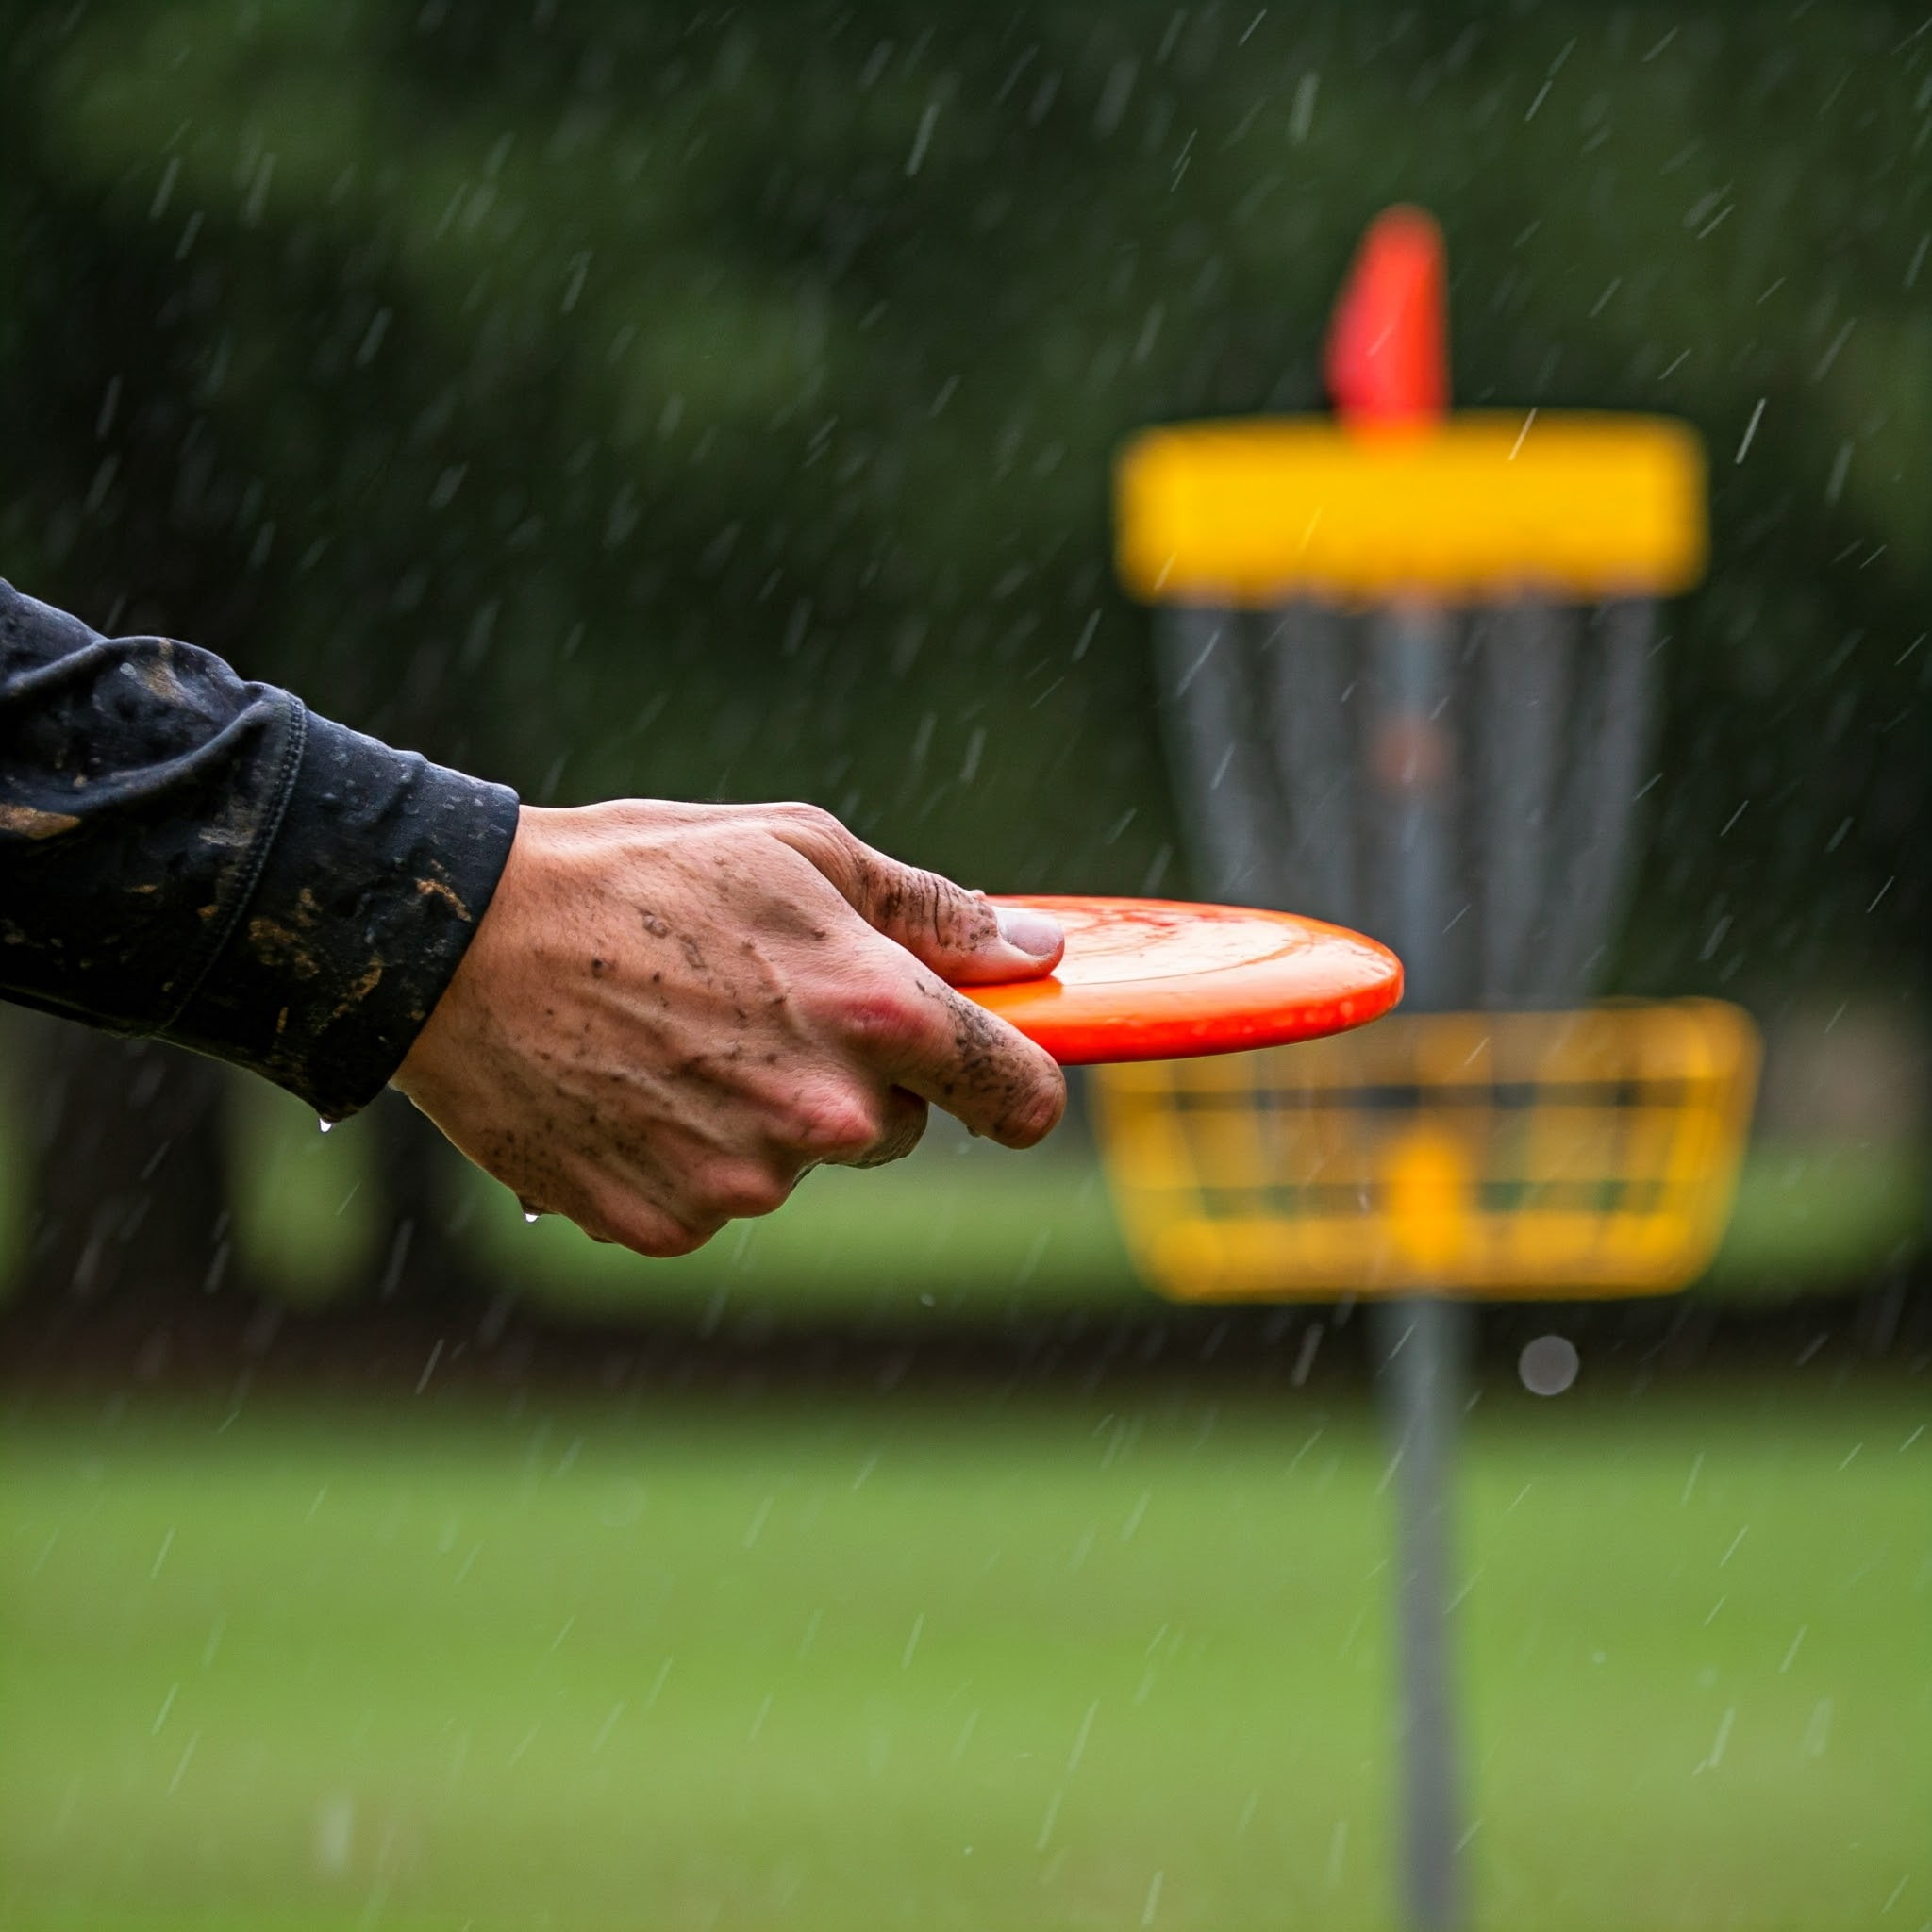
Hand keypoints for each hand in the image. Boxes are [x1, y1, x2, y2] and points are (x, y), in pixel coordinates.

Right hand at [392, 800, 1066, 1256]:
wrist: (460, 945)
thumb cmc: (636, 874)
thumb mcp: (798, 849)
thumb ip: (934, 912)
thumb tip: (1040, 953)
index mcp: (875, 1015)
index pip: (1020, 1095)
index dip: (1018, 1083)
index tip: (1000, 1075)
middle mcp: (825, 1118)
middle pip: (898, 1130)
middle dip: (856, 1080)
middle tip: (761, 1008)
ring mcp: (742, 1184)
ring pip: (797, 1164)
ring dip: (762, 1118)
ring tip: (672, 1036)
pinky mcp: (664, 1227)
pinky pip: (714, 1199)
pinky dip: (686, 1156)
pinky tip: (631, 1088)